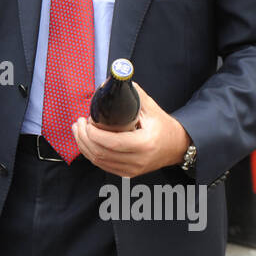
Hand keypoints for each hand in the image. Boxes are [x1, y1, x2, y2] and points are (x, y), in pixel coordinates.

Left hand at [71, 84, 190, 178]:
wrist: (177, 146)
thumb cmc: (164, 126)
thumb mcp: (151, 107)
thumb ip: (132, 94)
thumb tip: (113, 82)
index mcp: (144, 144)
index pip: (112, 143)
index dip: (94, 134)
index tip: (87, 120)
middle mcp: (138, 160)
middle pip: (102, 154)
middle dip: (84, 138)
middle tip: (79, 123)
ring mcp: (133, 169)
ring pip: (100, 162)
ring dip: (84, 146)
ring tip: (78, 130)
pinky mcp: (128, 173)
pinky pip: (104, 166)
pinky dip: (91, 154)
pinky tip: (86, 143)